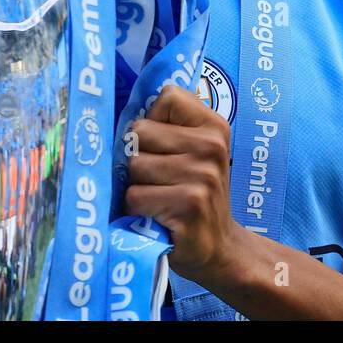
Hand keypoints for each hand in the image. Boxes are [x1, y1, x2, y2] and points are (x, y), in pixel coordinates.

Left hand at [122, 85, 246, 284]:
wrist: (219, 246)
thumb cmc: (194, 192)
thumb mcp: (194, 152)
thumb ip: (168, 125)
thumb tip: (123, 109)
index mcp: (213, 126)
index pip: (167, 96)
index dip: (152, 120)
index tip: (160, 144)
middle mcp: (212, 146)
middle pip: (141, 131)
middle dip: (138, 156)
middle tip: (157, 178)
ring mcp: (202, 175)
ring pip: (134, 165)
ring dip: (136, 186)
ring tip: (158, 198)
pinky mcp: (189, 204)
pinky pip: (135, 196)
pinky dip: (136, 209)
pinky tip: (156, 216)